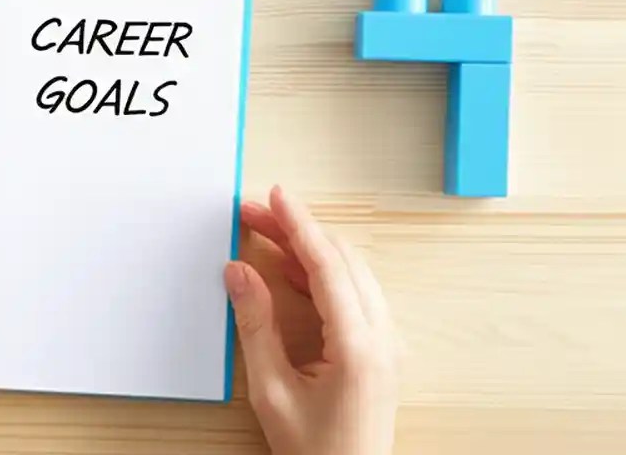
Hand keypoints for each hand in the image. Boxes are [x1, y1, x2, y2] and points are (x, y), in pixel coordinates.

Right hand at [226, 186, 398, 454]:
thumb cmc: (314, 452)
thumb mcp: (271, 391)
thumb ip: (255, 326)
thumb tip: (238, 272)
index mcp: (358, 347)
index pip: (327, 266)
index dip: (298, 225)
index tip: (276, 196)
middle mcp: (382, 338)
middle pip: (341, 261)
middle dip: (298, 230)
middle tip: (254, 214)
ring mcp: (387, 343)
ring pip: (352, 272)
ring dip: (311, 248)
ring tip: (267, 234)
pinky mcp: (382, 350)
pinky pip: (357, 293)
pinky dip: (324, 271)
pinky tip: (293, 268)